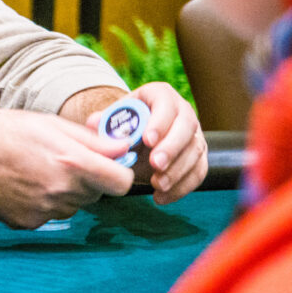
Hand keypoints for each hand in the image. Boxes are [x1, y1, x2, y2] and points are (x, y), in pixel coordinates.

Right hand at [0, 110, 135, 228]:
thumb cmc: (0, 132)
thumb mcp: (47, 124)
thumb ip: (90, 139)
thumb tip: (123, 147)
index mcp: (71, 163)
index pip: (121, 182)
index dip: (119, 172)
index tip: (108, 164)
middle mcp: (60, 192)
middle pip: (97, 195)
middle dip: (89, 179)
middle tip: (62, 160)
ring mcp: (43, 211)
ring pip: (73, 205)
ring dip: (65, 191)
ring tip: (36, 169)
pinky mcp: (27, 223)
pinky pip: (49, 214)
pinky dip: (42, 202)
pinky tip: (21, 184)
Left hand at [88, 82, 206, 204]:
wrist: (137, 138)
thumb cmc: (125, 125)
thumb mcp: (113, 118)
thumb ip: (103, 121)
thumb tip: (94, 122)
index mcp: (161, 96)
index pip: (166, 104)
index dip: (160, 122)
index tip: (147, 140)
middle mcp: (183, 111)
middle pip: (186, 127)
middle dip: (172, 148)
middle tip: (155, 165)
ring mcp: (194, 134)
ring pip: (195, 151)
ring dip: (178, 171)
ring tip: (158, 185)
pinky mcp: (198, 156)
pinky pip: (198, 172)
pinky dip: (182, 187)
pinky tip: (162, 196)